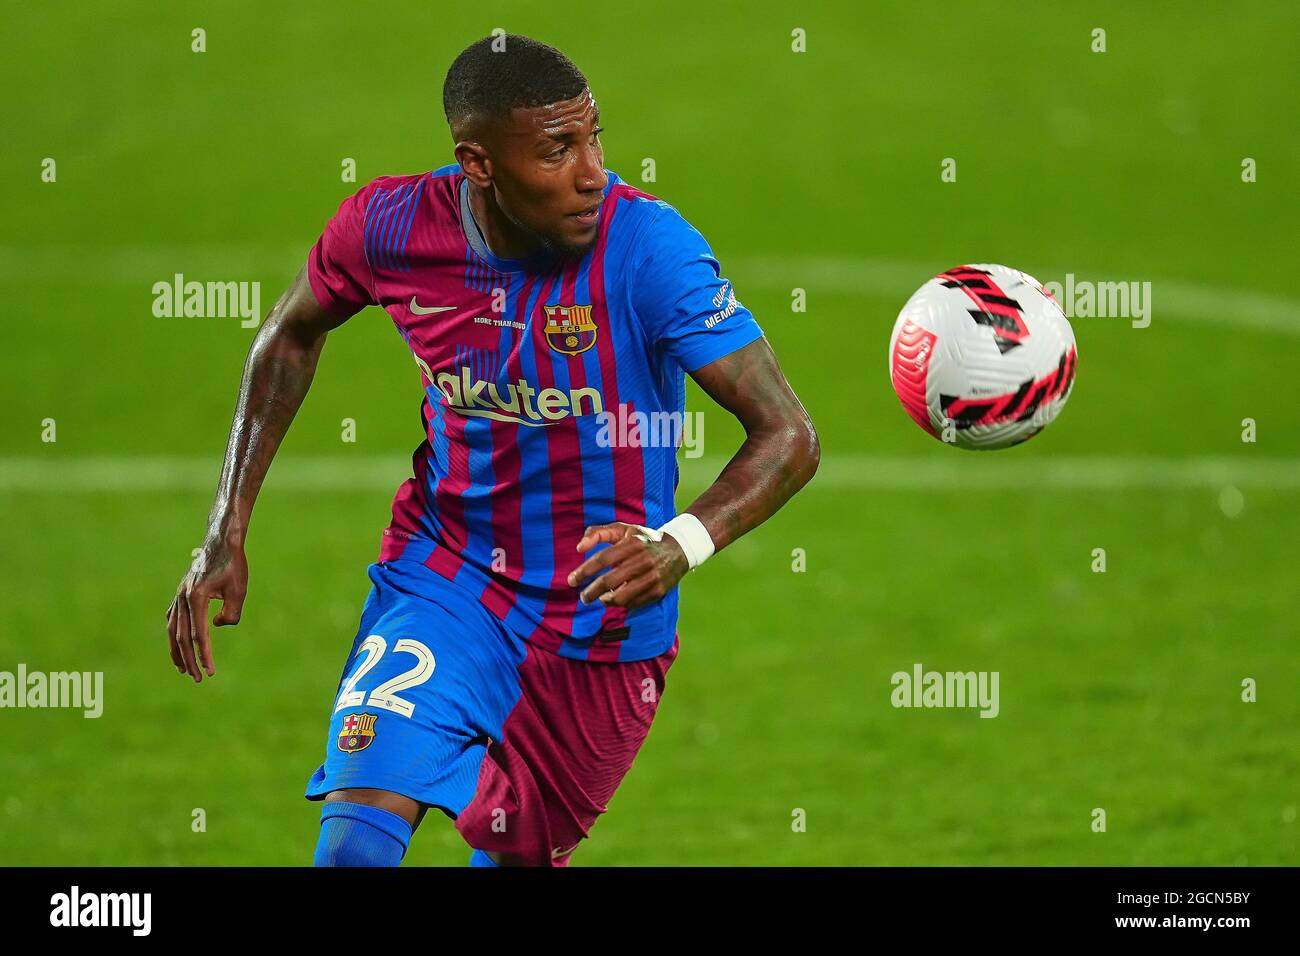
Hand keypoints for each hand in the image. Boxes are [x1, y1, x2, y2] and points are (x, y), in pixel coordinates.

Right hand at [165, 536, 247, 682]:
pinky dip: (174, 635)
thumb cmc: (233, 565)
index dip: (205, 655)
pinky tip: (178, 646)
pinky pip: (172, 620)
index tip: (210, 671)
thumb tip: (216, 626)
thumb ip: (231, 612)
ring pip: (173, 630)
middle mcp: (183, 597)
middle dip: (190, 660)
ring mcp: (178, 595)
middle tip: (199, 678)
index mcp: (196, 597)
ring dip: (177, 651)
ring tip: (183, 669)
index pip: (200, 635)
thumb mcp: (239, 589)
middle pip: (183, 637)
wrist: (221, 542)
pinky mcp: (180, 594)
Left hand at [567, 522, 689, 609]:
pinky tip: (615, 599)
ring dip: (605, 601)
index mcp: (633, 543)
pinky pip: (633, 603)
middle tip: (583, 596)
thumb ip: (597, 533)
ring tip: (600, 598)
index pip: (603, 559)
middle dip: (591, 591)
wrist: (678, 549)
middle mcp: (644, 560)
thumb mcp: (622, 529)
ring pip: (621, 597)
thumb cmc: (642, 539)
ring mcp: (652, 577)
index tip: (572, 580)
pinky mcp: (658, 591)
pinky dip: (620, 604)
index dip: (585, 571)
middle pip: (610, 581)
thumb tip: (579, 548)